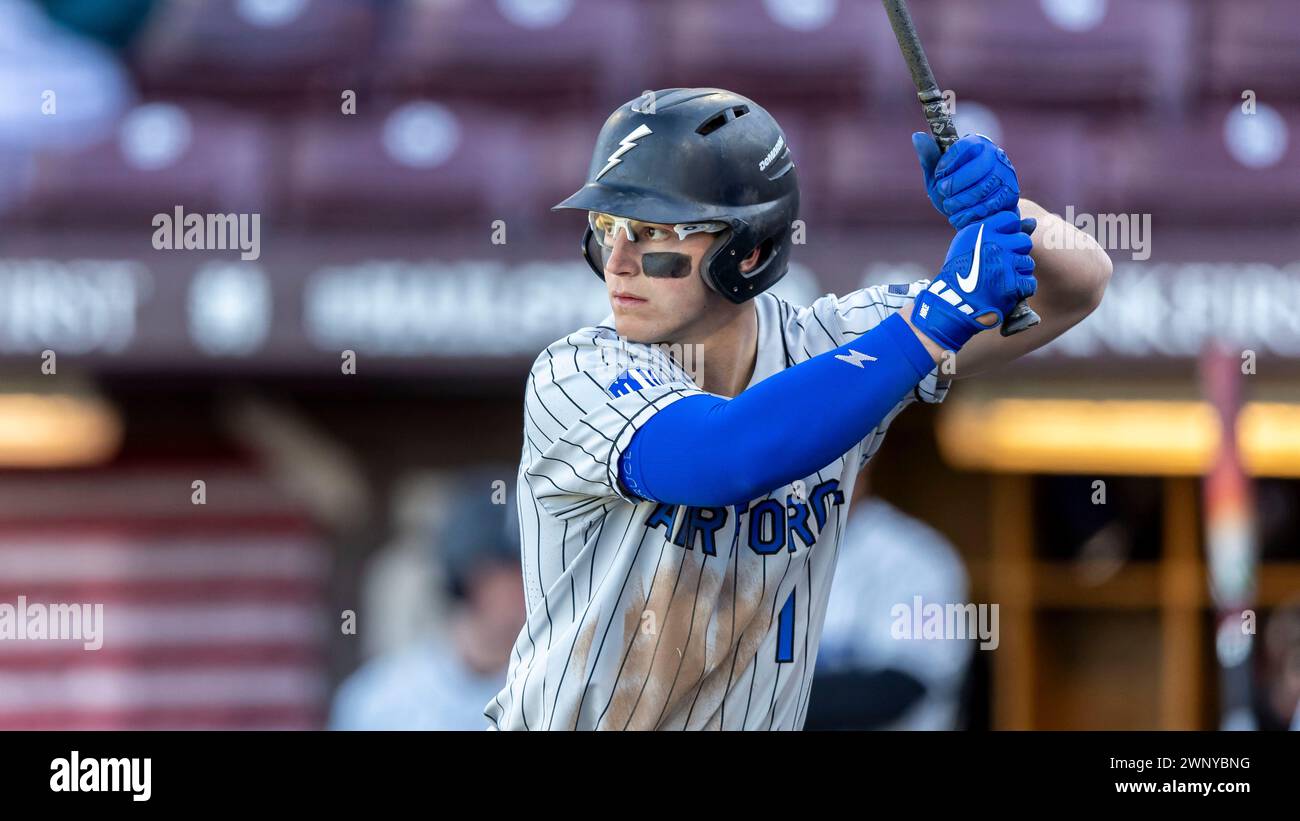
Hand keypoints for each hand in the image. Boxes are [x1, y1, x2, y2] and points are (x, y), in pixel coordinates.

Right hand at [908, 210, 1037, 351]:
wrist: (952, 302)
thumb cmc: (962, 271)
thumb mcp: (970, 243)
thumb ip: (997, 230)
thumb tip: (1033, 221)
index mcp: (981, 231)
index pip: (1011, 219)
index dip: (1009, 232)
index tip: (999, 244)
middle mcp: (993, 244)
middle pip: (1024, 240)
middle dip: (1016, 252)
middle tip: (1001, 264)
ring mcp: (1004, 264)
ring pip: (1028, 263)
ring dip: (1017, 272)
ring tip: (1000, 279)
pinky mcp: (1011, 284)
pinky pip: (1029, 282)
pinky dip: (1021, 289)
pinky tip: (1006, 291)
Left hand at [912, 132, 1020, 229]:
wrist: (979, 212)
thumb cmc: (956, 189)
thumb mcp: (939, 174)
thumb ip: (929, 157)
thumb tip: (917, 136)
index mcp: (978, 143)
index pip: (962, 148)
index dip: (946, 165)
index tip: (938, 176)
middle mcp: (996, 155)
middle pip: (974, 170)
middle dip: (953, 185)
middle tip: (943, 192)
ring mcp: (1006, 174)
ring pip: (981, 190)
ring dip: (959, 202)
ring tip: (950, 206)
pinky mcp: (1011, 194)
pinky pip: (989, 206)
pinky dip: (969, 214)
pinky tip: (959, 216)